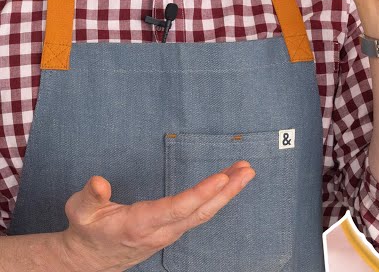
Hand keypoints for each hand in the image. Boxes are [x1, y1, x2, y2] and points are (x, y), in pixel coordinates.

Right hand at [59, 162, 254, 271]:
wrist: (90, 260)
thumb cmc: (87, 231)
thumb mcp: (80, 212)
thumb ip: (90, 196)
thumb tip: (99, 182)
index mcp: (139, 224)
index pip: (177, 208)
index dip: (201, 193)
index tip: (222, 177)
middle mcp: (160, 231)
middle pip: (200, 211)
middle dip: (226, 190)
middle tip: (247, 170)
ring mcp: (170, 233)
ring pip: (204, 213)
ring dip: (227, 192)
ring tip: (245, 171)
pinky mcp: (174, 231)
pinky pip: (201, 214)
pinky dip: (217, 198)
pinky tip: (228, 183)